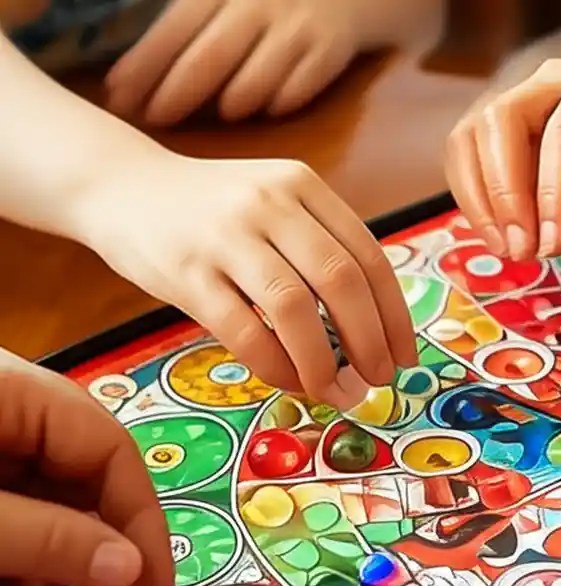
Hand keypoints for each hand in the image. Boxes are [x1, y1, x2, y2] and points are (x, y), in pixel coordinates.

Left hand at [0, 350, 171, 585]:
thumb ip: (46, 539)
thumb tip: (129, 569)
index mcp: (10, 385)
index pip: (109, 445)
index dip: (140, 517)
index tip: (152, 581)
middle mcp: (1, 400)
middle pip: (77, 469)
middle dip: (91, 542)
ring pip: (37, 492)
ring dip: (48, 556)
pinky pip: (3, 499)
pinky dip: (12, 547)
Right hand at [71, 152, 417, 408]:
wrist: (123, 189)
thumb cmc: (214, 210)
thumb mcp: (275, 203)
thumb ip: (321, 246)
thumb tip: (376, 329)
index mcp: (302, 186)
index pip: (368, 256)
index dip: (394, 314)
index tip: (405, 355)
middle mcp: (269, 204)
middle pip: (341, 281)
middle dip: (370, 341)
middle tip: (379, 380)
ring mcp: (225, 237)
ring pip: (294, 308)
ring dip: (324, 362)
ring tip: (339, 392)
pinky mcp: (186, 273)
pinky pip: (243, 330)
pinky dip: (276, 365)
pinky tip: (293, 383)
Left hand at [104, 0, 409, 124]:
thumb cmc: (273, 2)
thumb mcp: (227, 0)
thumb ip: (190, 24)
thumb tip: (130, 75)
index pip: (174, 28)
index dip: (144, 64)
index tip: (118, 96)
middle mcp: (258, 4)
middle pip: (213, 51)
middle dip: (180, 89)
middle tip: (155, 119)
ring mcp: (298, 25)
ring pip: (263, 65)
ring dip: (239, 92)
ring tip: (219, 117)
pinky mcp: (334, 44)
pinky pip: (310, 75)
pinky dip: (289, 92)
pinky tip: (271, 109)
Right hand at [445, 22, 560, 259]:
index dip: (553, 190)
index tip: (553, 245)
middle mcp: (557, 80)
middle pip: (501, 121)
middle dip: (503, 194)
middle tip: (525, 252)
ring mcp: (528, 97)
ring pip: (474, 135)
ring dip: (480, 199)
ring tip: (512, 251)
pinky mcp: (513, 123)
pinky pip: (474, 153)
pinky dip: (477, 197)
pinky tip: (506, 235)